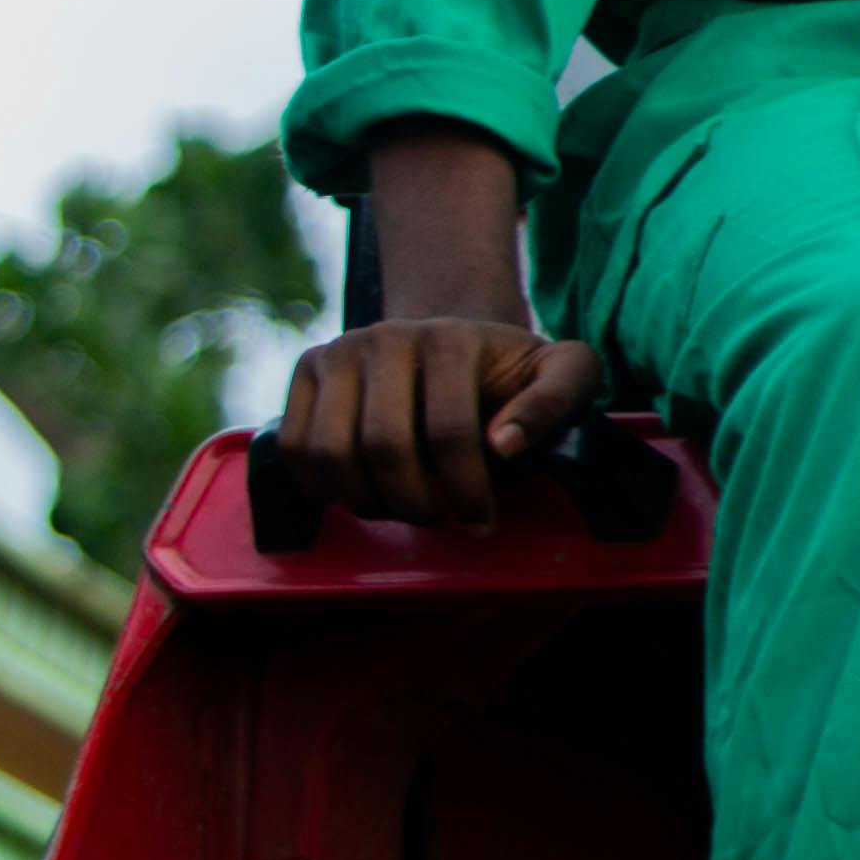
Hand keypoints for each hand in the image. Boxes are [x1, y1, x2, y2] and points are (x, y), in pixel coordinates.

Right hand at [266, 315, 609, 528]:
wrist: (449, 344)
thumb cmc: (511, 375)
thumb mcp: (564, 374)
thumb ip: (556, 401)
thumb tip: (503, 444)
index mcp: (449, 338)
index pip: (448, 432)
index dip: (466, 492)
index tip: (481, 524)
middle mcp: (385, 335)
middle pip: (383, 446)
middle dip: (413, 502)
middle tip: (437, 521)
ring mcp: (339, 349)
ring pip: (330, 451)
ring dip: (366, 500)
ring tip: (399, 509)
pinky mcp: (308, 368)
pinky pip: (295, 445)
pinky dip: (321, 486)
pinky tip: (361, 494)